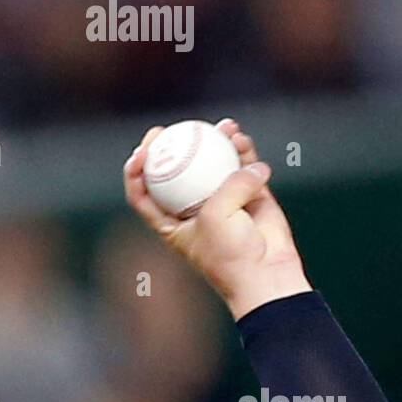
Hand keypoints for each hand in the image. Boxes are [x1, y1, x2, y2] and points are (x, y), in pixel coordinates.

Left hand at [123, 118, 312, 320]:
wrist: (266, 274)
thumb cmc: (230, 254)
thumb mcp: (216, 216)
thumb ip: (228, 184)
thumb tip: (251, 164)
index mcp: (169, 224)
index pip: (143, 194)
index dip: (136, 171)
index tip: (142, 150)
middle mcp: (192, 210)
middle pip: (175, 172)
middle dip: (172, 146)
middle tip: (173, 128)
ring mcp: (220, 200)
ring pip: (212, 164)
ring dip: (215, 142)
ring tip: (222, 127)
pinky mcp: (248, 195)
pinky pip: (242, 166)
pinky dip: (242, 150)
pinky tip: (240, 137)